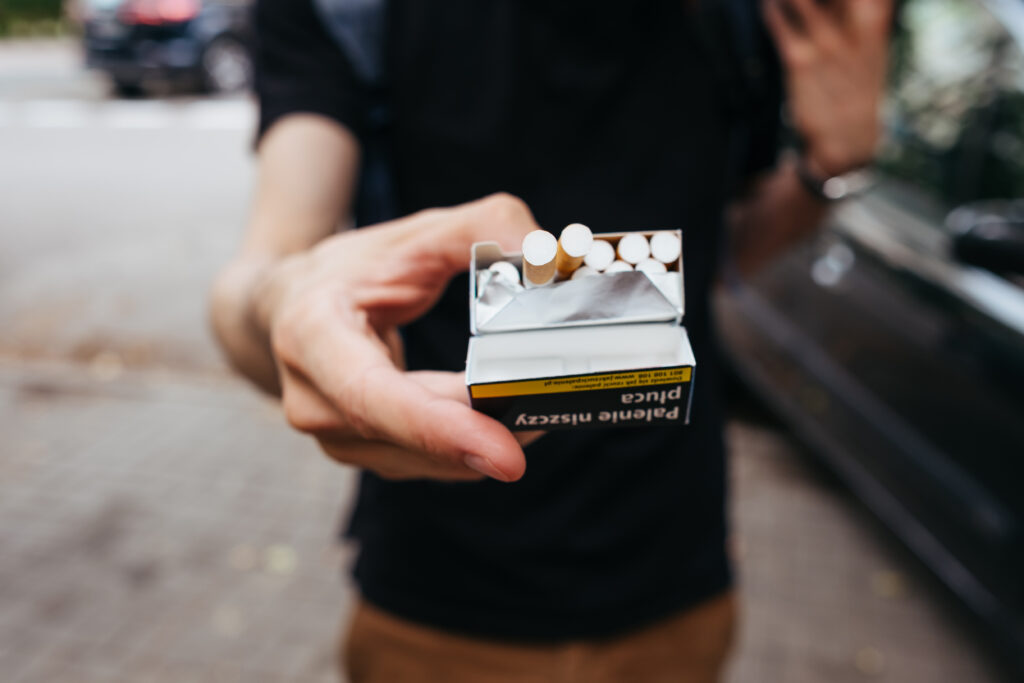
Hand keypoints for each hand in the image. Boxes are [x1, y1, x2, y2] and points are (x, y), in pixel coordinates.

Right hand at [256, 193, 540, 481]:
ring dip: (487, 439)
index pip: (374, 397)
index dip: (441, 429)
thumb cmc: (351, 270)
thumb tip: (546, 258)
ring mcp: (335, 437)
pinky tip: (510, 418)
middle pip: (413, 435)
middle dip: (489, 429)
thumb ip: (485, 230)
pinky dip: (472, 443)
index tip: (506, 455)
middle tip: (559, 407)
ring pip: (428, 459)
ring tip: (544, 404)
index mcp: (312, 335)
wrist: (286, 307)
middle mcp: (313, 401)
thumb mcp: (413, 233)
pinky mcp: (362, 453)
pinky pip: (428, 461)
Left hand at [764, 0, 893, 175]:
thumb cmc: (857, 86)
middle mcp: (852, 27)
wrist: (847, 139)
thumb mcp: (874, 44)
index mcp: (874, 20)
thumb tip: (854, 3)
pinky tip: (766, 2)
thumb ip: (866, 12)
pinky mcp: (799, 62)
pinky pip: (779, 24)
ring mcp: (825, 44)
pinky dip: (770, 8)